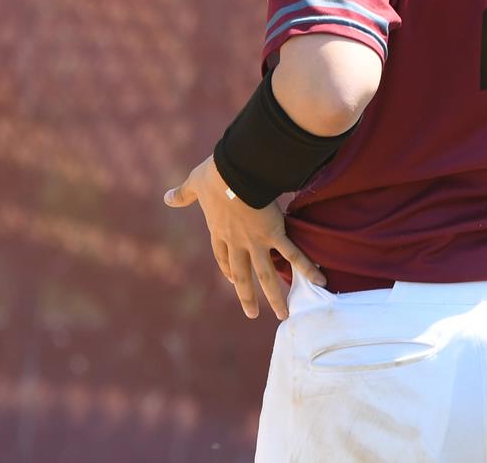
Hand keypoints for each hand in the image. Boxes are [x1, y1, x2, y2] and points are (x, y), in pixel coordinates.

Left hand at [164, 156, 325, 319]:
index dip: (227, 270)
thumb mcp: (195, 184)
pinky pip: (292, 255)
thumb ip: (183, 194)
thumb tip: (167, 197)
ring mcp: (256, 241)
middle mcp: (237, 242)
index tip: (232, 280)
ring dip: (275, 297)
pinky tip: (319, 281)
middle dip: (247, 296)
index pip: (223, 257)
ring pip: (266, 275)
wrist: (234, 170)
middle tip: (251, 314)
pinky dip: (306, 268)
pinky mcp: (273, 233)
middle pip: (242, 275)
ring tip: (283, 315)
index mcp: (219, 231)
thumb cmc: (214, 174)